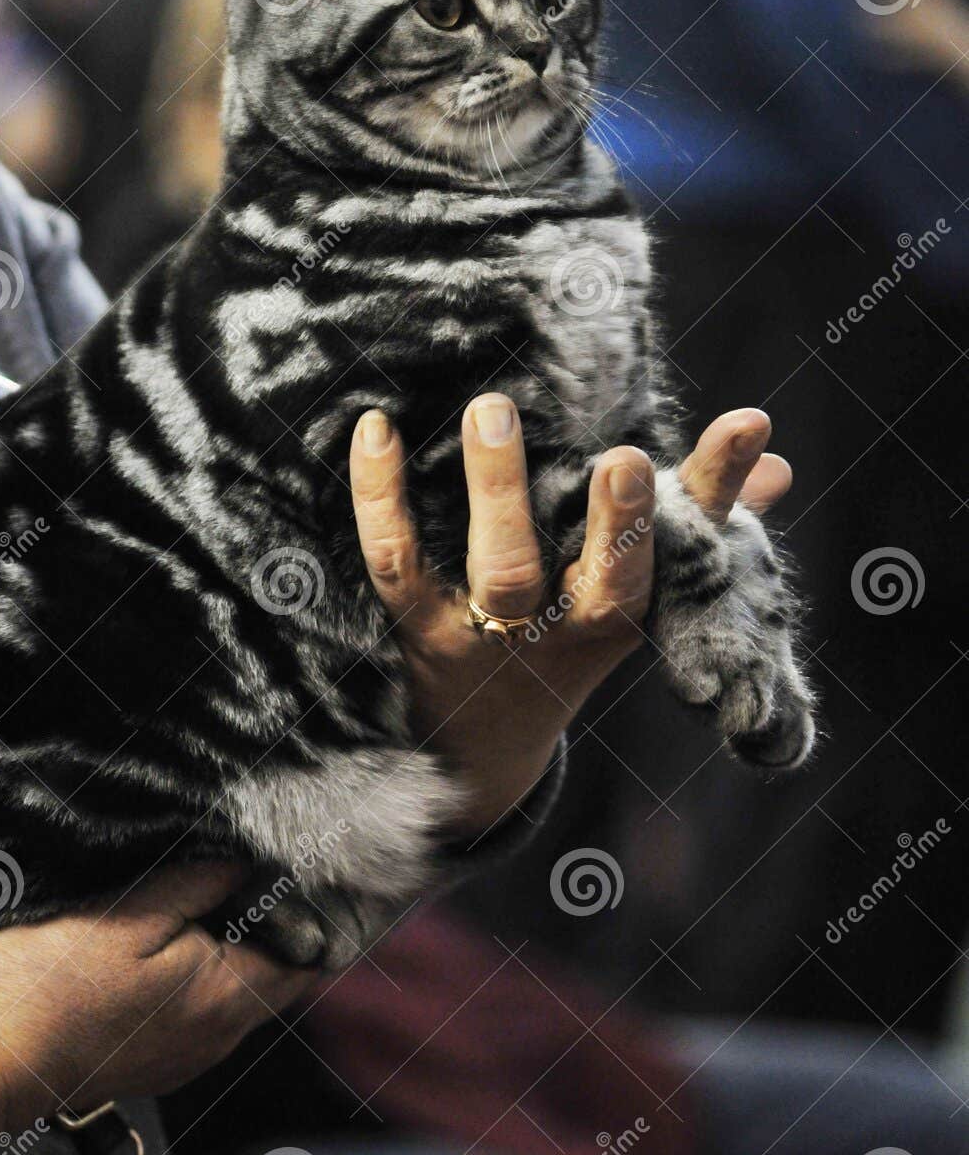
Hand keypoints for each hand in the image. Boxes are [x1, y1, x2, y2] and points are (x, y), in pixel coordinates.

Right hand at [0, 863, 312, 1154]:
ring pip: (240, 998)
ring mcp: (189, 1058)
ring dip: (238, 957)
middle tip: (252, 878)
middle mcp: (220, 1038)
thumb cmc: (55, 983)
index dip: (314, 918)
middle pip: (277, 980)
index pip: (309, 963)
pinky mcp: (159, 1065)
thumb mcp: (133, 912)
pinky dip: (206, 983)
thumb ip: (201, 885)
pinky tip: (174, 949)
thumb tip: (249, 866)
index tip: (305, 876)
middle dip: (275, 932)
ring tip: (210, 905)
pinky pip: (205, 1017)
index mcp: (226, 999)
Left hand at [351, 400, 790, 834]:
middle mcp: (569, 630)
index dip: (719, 486)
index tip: (745, 422)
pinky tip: (377, 428)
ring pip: (503, 571)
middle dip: (620, 522)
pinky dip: (382, 498)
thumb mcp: (632, 589)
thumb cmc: (564, 636)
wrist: (479, 742)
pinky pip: (397, 563)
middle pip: (603, 582)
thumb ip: (695, 520)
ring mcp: (492, 636)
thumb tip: (777, 462)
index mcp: (627, 611)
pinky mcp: (419, 629)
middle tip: (623, 454)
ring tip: (494, 412)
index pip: (686, 544)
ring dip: (501, 492)